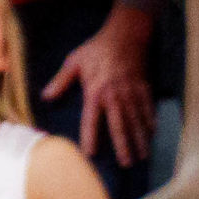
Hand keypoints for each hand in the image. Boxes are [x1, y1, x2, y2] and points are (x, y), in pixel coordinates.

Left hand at [48, 7, 155, 164]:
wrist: (125, 34)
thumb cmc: (97, 48)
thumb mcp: (74, 61)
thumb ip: (60, 81)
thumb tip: (45, 96)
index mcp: (95, 92)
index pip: (91, 120)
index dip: (91, 137)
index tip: (91, 153)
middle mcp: (114, 96)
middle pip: (120, 126)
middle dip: (124, 146)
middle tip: (127, 164)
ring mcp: (131, 93)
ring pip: (136, 121)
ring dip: (140, 139)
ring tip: (143, 156)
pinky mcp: (143, 87)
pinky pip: (148, 108)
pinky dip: (151, 121)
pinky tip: (153, 133)